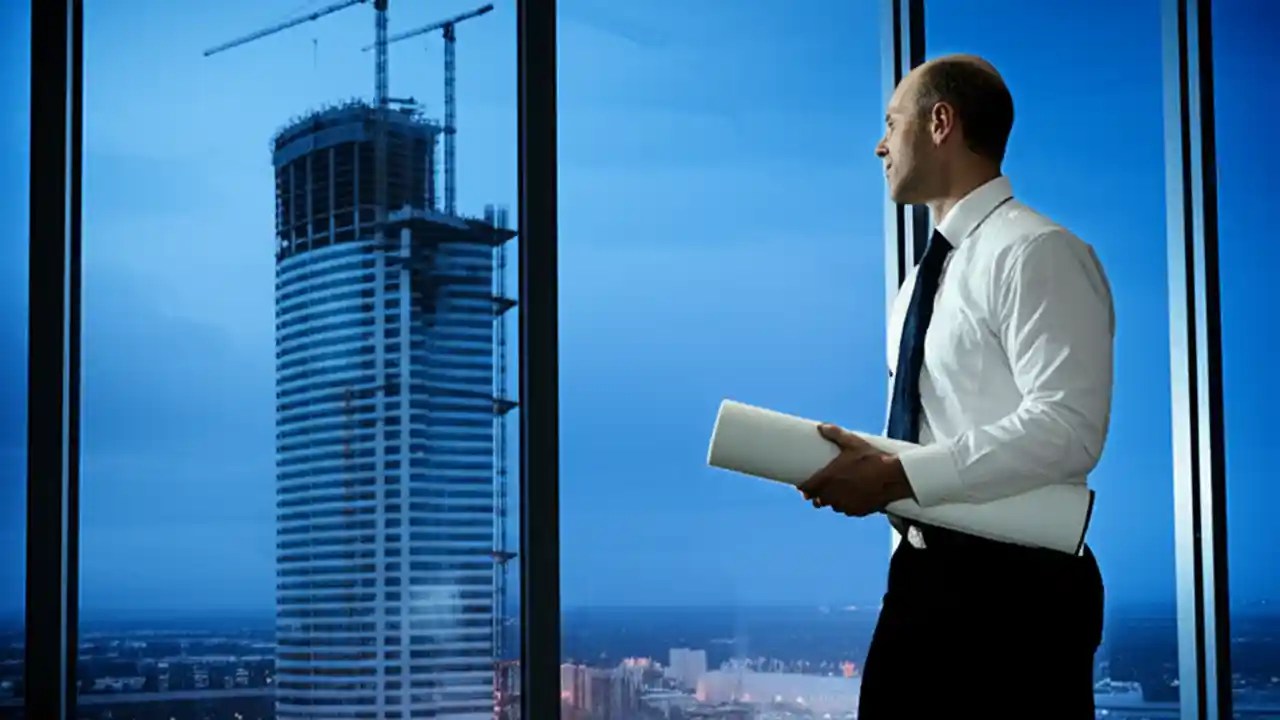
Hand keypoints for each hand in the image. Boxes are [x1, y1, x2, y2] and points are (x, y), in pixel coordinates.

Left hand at [797, 424, 912, 516]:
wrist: (894, 477)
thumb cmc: (873, 459)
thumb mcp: (854, 443)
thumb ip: (836, 434)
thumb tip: (821, 426)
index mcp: (829, 478)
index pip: (807, 488)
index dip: (804, 488)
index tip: (803, 485)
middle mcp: (834, 494)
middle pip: (817, 500)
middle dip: (816, 495)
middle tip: (820, 488)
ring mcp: (845, 504)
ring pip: (832, 506)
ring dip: (832, 500)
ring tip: (836, 492)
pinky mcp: (857, 511)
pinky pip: (847, 510)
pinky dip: (847, 505)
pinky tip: (851, 498)